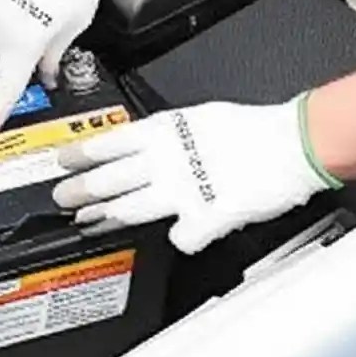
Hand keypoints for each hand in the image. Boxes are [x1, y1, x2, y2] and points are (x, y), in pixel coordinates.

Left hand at [52, 97, 341, 253]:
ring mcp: (182, 190)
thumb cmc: (257, 130)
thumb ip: (170, 137)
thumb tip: (150, 145)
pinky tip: (176, 237)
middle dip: (81, 190)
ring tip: (87, 221)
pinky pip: (181, 235)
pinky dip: (178, 237)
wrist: (294, 144)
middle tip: (61, 197)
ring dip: (107, 216)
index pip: (108, 142)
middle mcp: (166, 159)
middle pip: (110, 178)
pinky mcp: (203, 216)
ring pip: (131, 207)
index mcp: (165, 130)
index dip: (81, 154)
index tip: (62, 161)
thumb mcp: (201, 119)